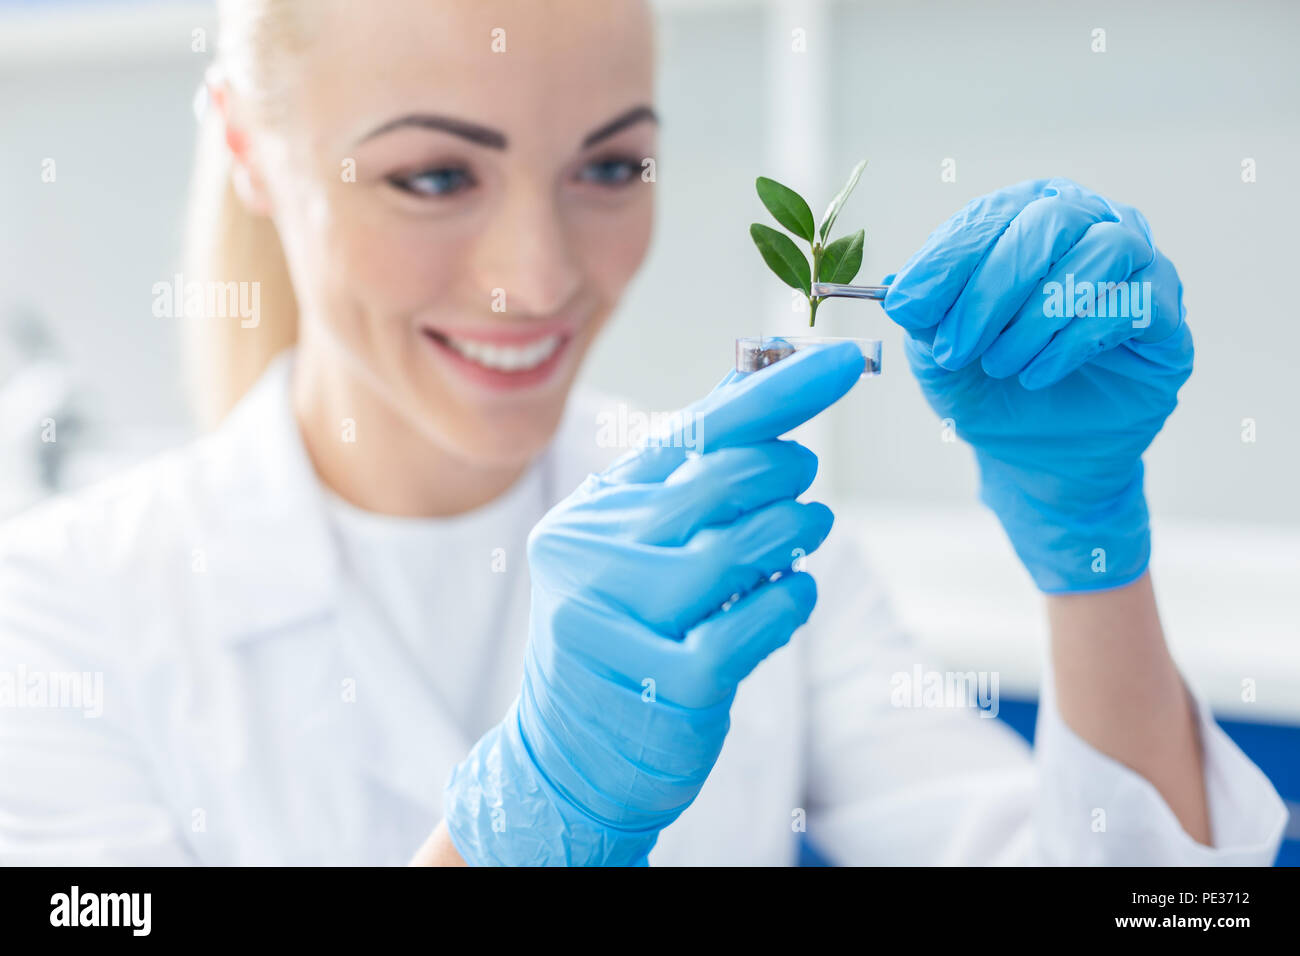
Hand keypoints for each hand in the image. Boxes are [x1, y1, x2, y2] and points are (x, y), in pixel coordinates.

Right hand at [444, 343, 864, 864]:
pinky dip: (790, 602)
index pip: (691, 434)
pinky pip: (755, 624)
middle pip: (719, 484)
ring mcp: (621, 623)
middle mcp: (591, 559)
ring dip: (792, 534)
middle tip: (805, 476)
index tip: (839, 363)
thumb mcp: (633, 550)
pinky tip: (789, 596)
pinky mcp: (664, 685)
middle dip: (784, 471)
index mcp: (589, 516)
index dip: (774, 394)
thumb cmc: (619, 638)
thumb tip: (752, 392)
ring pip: (739, 550)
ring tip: (801, 534)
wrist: (568, 761)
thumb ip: (685, 477)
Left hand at [883, 178, 1192, 592]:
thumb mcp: (937, 352)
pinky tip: (1037, 376)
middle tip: (955, 349)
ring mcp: (1136, 263)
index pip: (991, 213)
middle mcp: (1087, 223)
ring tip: (1000, 366)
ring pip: (1099, 252)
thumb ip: (924, 316)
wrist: (1036, 452)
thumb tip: (904, 292)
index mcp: (1025, 217)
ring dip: (1036, 316)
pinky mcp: (1164, 313)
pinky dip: (1074, 342)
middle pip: (1049, 221)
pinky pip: (1133, 303)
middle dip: (991, 290)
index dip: (947, 259)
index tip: (910, 309)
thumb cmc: (988, 386)